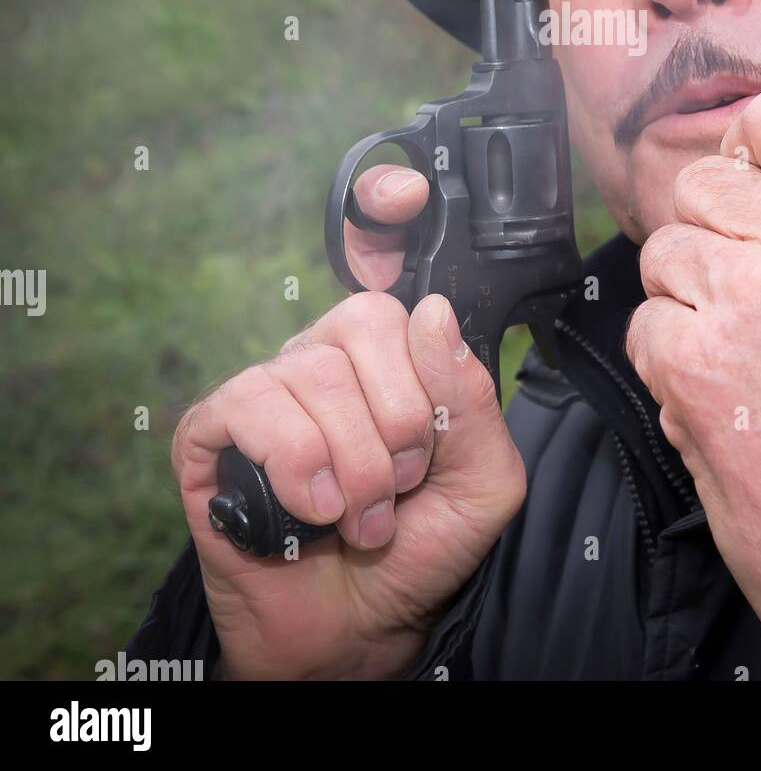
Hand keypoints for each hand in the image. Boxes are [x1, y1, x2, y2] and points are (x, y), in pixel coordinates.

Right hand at [172, 164, 525, 679]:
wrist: (356, 632)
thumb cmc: (419, 547)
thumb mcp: (483, 481)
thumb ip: (471, 401)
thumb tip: (432, 314)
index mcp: (393, 354)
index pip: (385, 257)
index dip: (384, 202)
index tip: (403, 189)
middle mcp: (329, 357)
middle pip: (364, 319)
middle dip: (401, 416)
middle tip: (406, 476)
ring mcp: (269, 387)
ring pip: (315, 374)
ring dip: (357, 463)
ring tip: (364, 515)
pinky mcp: (214, 429)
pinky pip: (254, 406)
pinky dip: (298, 465)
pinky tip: (313, 510)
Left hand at [625, 81, 760, 679]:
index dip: (759, 151)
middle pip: (704, 182)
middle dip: (718, 235)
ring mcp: (746, 297)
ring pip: (666, 251)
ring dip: (691, 301)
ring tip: (749, 353)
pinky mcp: (691, 360)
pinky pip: (644, 322)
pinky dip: (671, 361)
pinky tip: (724, 395)